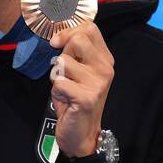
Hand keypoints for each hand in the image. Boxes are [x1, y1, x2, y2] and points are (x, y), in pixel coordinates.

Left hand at [49, 22, 113, 162]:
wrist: (82, 133)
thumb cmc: (76, 100)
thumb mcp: (78, 71)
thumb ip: (74, 52)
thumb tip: (58, 34)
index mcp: (104, 59)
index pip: (89, 28)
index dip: (68, 31)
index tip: (57, 42)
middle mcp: (105, 69)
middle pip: (78, 39)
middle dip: (62, 52)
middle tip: (64, 71)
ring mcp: (98, 83)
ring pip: (63, 61)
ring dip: (57, 75)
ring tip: (66, 88)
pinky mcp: (87, 97)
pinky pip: (59, 82)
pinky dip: (56, 91)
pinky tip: (66, 100)